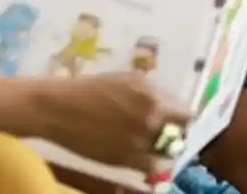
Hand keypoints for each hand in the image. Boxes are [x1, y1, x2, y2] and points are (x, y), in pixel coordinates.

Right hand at [35, 73, 190, 173]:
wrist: (60, 108)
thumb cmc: (93, 88)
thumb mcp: (129, 80)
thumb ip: (153, 93)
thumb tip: (171, 103)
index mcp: (153, 97)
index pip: (186, 114)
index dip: (184, 118)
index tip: (180, 119)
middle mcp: (151, 119)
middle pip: (180, 134)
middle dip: (177, 133)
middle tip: (170, 133)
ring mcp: (138, 141)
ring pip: (168, 153)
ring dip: (165, 150)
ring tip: (157, 146)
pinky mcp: (124, 159)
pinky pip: (151, 167)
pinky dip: (152, 163)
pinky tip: (145, 156)